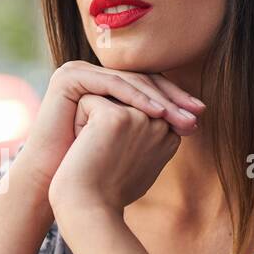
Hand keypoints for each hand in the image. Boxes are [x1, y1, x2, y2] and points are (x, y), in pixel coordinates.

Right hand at [15, 60, 201, 197]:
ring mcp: (77, 72)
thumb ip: (153, 125)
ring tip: (181, 116)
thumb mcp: (128, 141)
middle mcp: (90, 74)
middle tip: (197, 113)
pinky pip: (111, 84)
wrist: (54, 182)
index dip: (173, 99)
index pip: (145, 86)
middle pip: (139, 80)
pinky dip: (137, 97)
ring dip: (159, 98)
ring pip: (128, 81)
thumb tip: (195, 122)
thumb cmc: (91, 169)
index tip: (199, 116)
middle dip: (171, 98)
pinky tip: (157, 113)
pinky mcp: (69, 77)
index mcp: (102, 85)